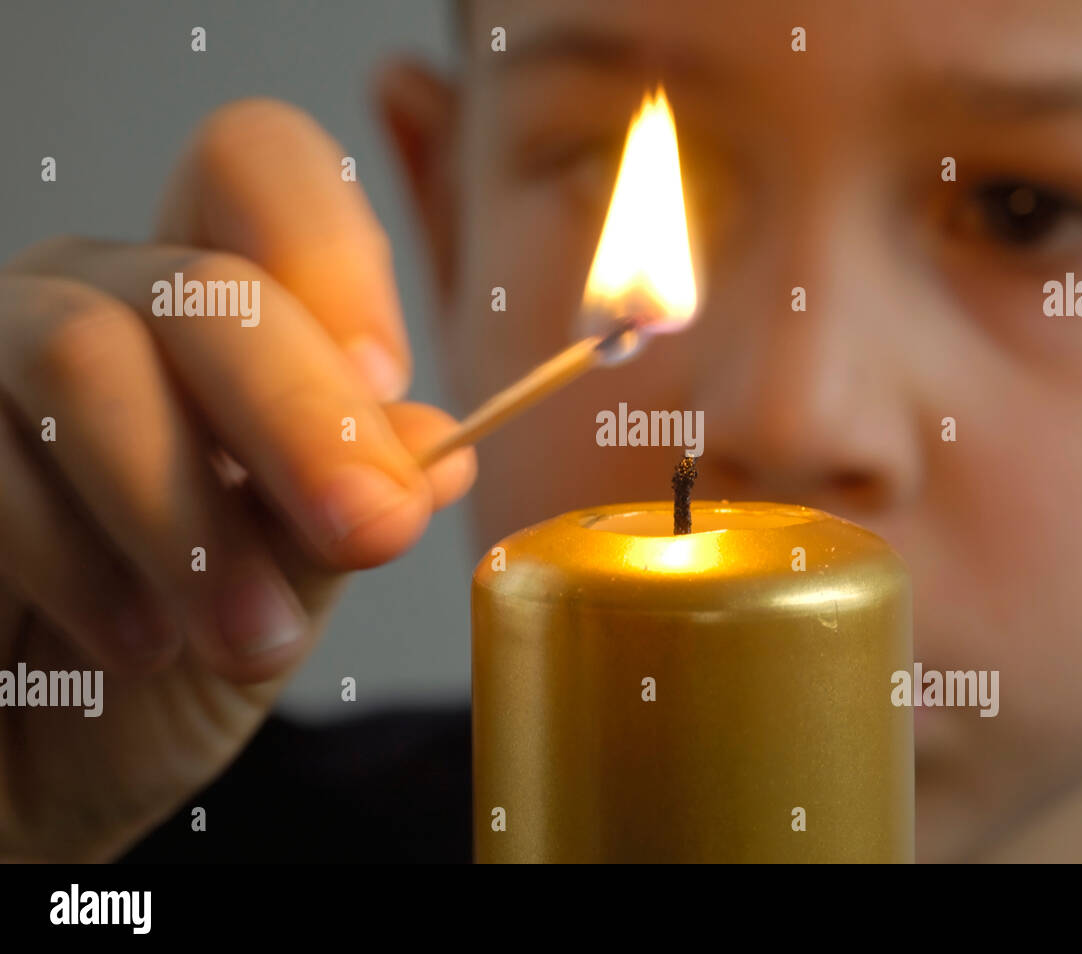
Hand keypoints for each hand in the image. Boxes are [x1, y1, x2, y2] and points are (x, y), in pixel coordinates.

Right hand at [0, 99, 474, 860]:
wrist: (28, 773)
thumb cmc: (157, 671)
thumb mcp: (283, 587)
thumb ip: (344, 504)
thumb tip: (437, 446)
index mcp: (199, 313)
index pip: (256, 168)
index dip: (333, 254)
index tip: (388, 387)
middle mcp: (85, 302)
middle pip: (200, 283)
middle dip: (302, 415)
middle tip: (365, 529)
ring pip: (84, 357)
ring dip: (190, 513)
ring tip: (252, 637)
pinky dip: (81, 563)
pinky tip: (135, 643)